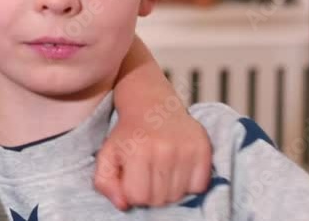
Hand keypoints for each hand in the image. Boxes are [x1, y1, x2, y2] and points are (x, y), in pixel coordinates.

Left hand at [94, 106, 211, 209]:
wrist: (152, 104)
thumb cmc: (128, 133)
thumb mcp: (107, 154)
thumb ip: (105, 182)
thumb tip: (122, 204)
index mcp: (137, 152)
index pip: (138, 197)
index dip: (133, 192)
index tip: (132, 179)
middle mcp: (164, 150)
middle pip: (159, 199)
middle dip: (151, 193)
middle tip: (148, 175)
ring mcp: (186, 150)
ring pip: (179, 195)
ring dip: (169, 190)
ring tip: (162, 171)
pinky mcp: (203, 148)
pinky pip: (199, 187)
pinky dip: (189, 184)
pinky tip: (178, 168)